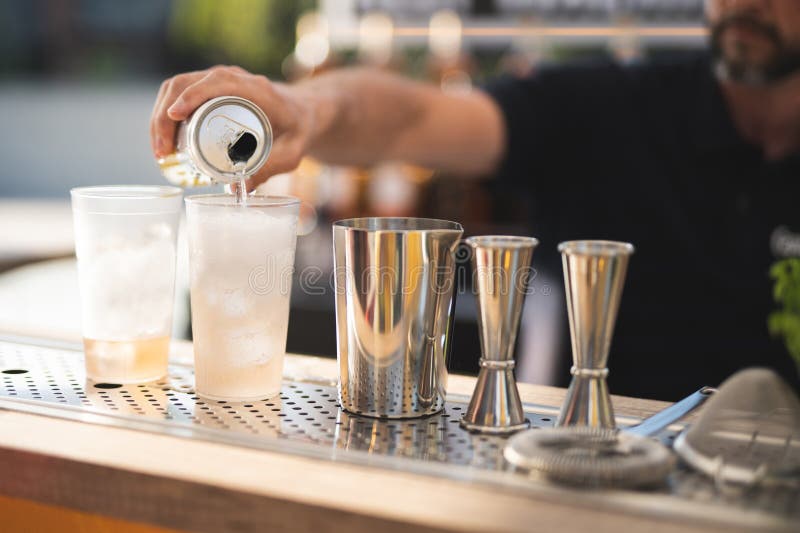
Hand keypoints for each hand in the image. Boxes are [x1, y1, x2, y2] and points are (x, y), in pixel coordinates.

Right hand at [150, 65, 313, 189]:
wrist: (303, 111)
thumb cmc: (299, 130)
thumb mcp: (293, 152)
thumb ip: (271, 168)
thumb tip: (238, 188)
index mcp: (254, 88)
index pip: (216, 82)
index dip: (191, 96)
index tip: (174, 116)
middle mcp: (233, 79)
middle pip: (186, 84)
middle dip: (165, 116)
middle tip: (162, 152)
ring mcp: (219, 81)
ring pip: (177, 87)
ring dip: (161, 116)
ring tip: (161, 151)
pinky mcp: (211, 89)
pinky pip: (181, 93)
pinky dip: (166, 113)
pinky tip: (164, 139)